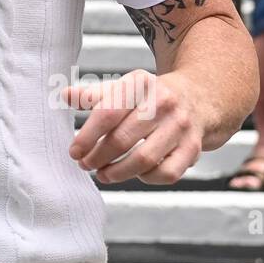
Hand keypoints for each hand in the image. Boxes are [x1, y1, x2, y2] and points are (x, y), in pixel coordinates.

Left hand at [63, 70, 204, 184]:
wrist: (198, 98)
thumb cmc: (151, 95)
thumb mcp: (124, 87)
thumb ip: (94, 94)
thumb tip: (65, 95)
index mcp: (140, 84)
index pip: (107, 112)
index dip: (87, 136)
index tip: (74, 151)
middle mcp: (162, 103)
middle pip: (123, 139)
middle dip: (98, 157)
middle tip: (85, 165)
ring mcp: (180, 127)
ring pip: (144, 159)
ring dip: (118, 172)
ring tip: (103, 174)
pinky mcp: (193, 148)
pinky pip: (167, 173)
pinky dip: (148, 178)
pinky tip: (136, 174)